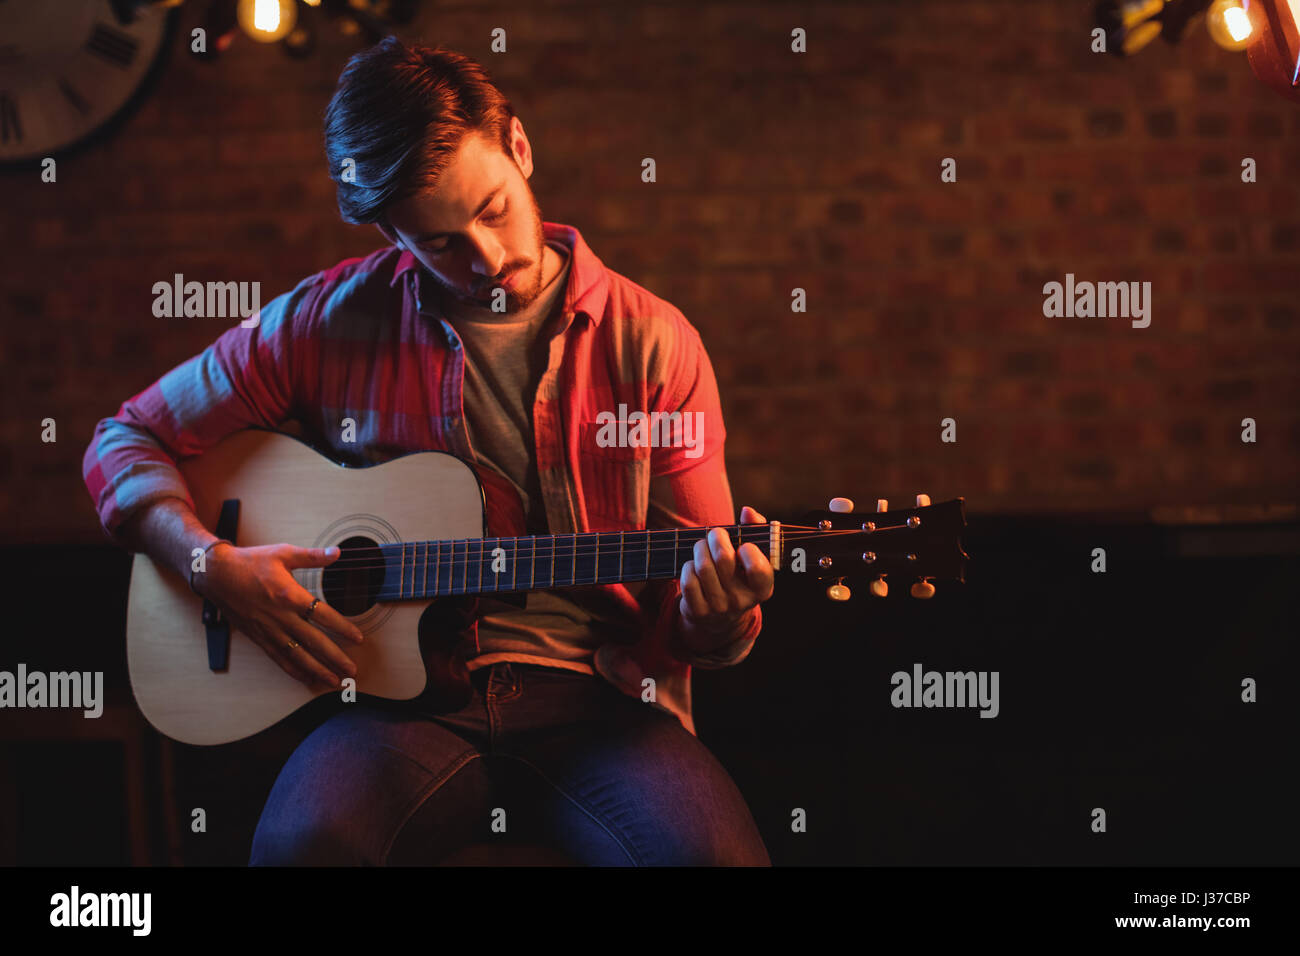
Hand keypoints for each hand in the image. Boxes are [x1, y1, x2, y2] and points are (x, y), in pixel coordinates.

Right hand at [193, 542, 363, 688]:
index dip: (342, 627)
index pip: (322, 615)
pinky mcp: (258, 637)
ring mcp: (268, 629)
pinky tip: (307, 678)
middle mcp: (280, 616)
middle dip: (335, 658)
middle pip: (313, 642)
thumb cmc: (250, 562)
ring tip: (334, 681)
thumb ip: (312, 556)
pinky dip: (294, 670)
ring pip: (296, 655)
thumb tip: (337, 552)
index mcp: (289, 595)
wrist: (216, 574)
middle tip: (352, 670)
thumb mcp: (283, 553)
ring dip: (317, 670)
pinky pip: (279, 658)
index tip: (358, 638)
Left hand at [676, 505, 774, 655]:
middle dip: (716, 538)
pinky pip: (688, 581)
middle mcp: (742, 601)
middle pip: (723, 559)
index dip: (748, 550)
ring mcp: (719, 608)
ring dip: (699, 549)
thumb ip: (755, 530)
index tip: (743, 545)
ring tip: (702, 547)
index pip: (758, 568)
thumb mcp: (751, 559)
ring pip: (703, 568)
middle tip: (714, 534)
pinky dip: (688, 567)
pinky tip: (693, 566)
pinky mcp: (698, 612)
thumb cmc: (738, 576)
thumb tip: (748, 512)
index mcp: (762, 588)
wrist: (720, 618)